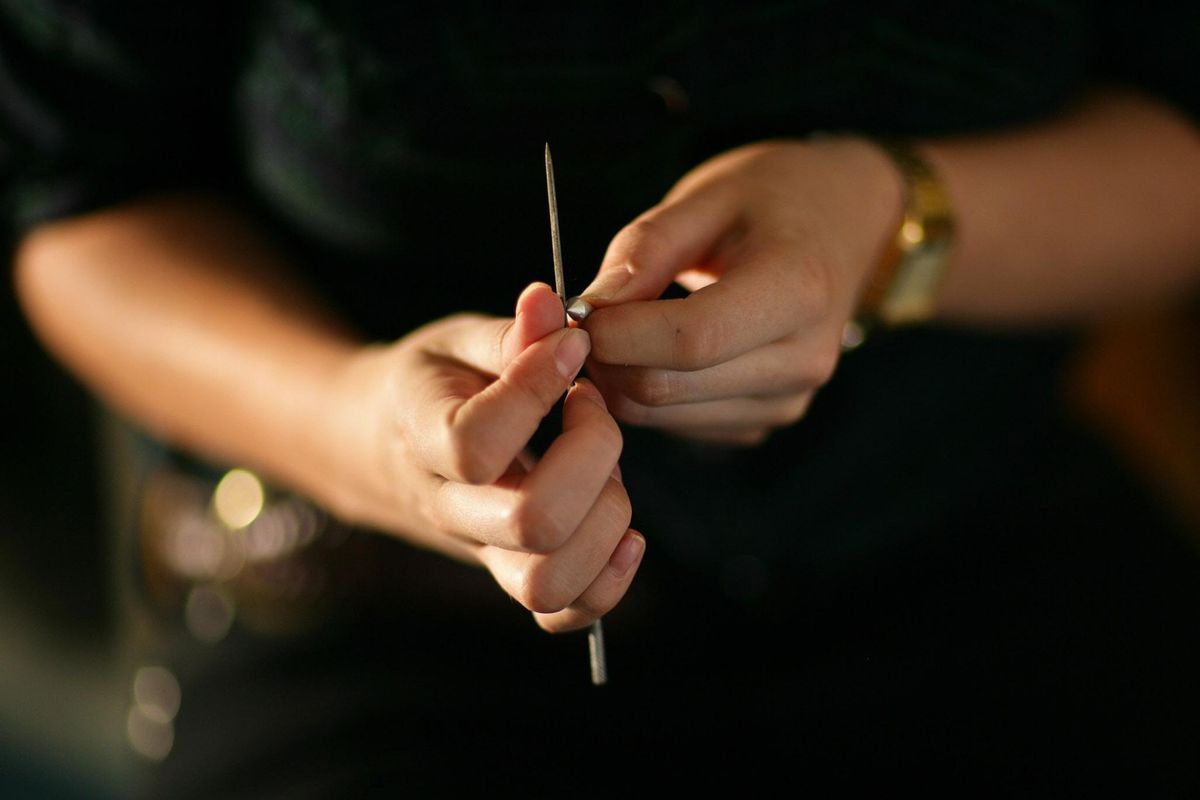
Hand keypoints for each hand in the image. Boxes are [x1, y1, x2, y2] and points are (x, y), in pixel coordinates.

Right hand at [329, 283, 644, 631]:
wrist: (384, 445)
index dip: (536, 391)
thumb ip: (511, 334)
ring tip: (606, 469)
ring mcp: (484, 550)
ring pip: (548, 582)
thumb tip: (549, 303)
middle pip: (533, 521)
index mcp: (425, 437)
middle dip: (594, 454)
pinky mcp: (515, 574)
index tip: (569, 348)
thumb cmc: (433, 385)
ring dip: (606, 520)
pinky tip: (626, 531)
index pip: (477, 443)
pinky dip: (608, 582)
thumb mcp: (459, 342)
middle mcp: (451, 508)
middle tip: (592, 407)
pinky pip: (562, 613)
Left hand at [577, 138, 902, 444]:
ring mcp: (788, 400)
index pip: (691, 339)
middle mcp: (802, 359)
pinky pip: (679, 424)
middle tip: (581, 316)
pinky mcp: (765, 421)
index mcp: (797, 289)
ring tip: (617, 326)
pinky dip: (647, 393)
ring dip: (619, 378)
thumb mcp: (708, 195)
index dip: (619, 332)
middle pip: (668, 386)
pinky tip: (652, 348)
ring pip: (664, 414)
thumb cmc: (774, 197)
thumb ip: (644, 251)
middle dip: (606, 357)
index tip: (576, 308)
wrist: (842, 224)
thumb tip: (586, 311)